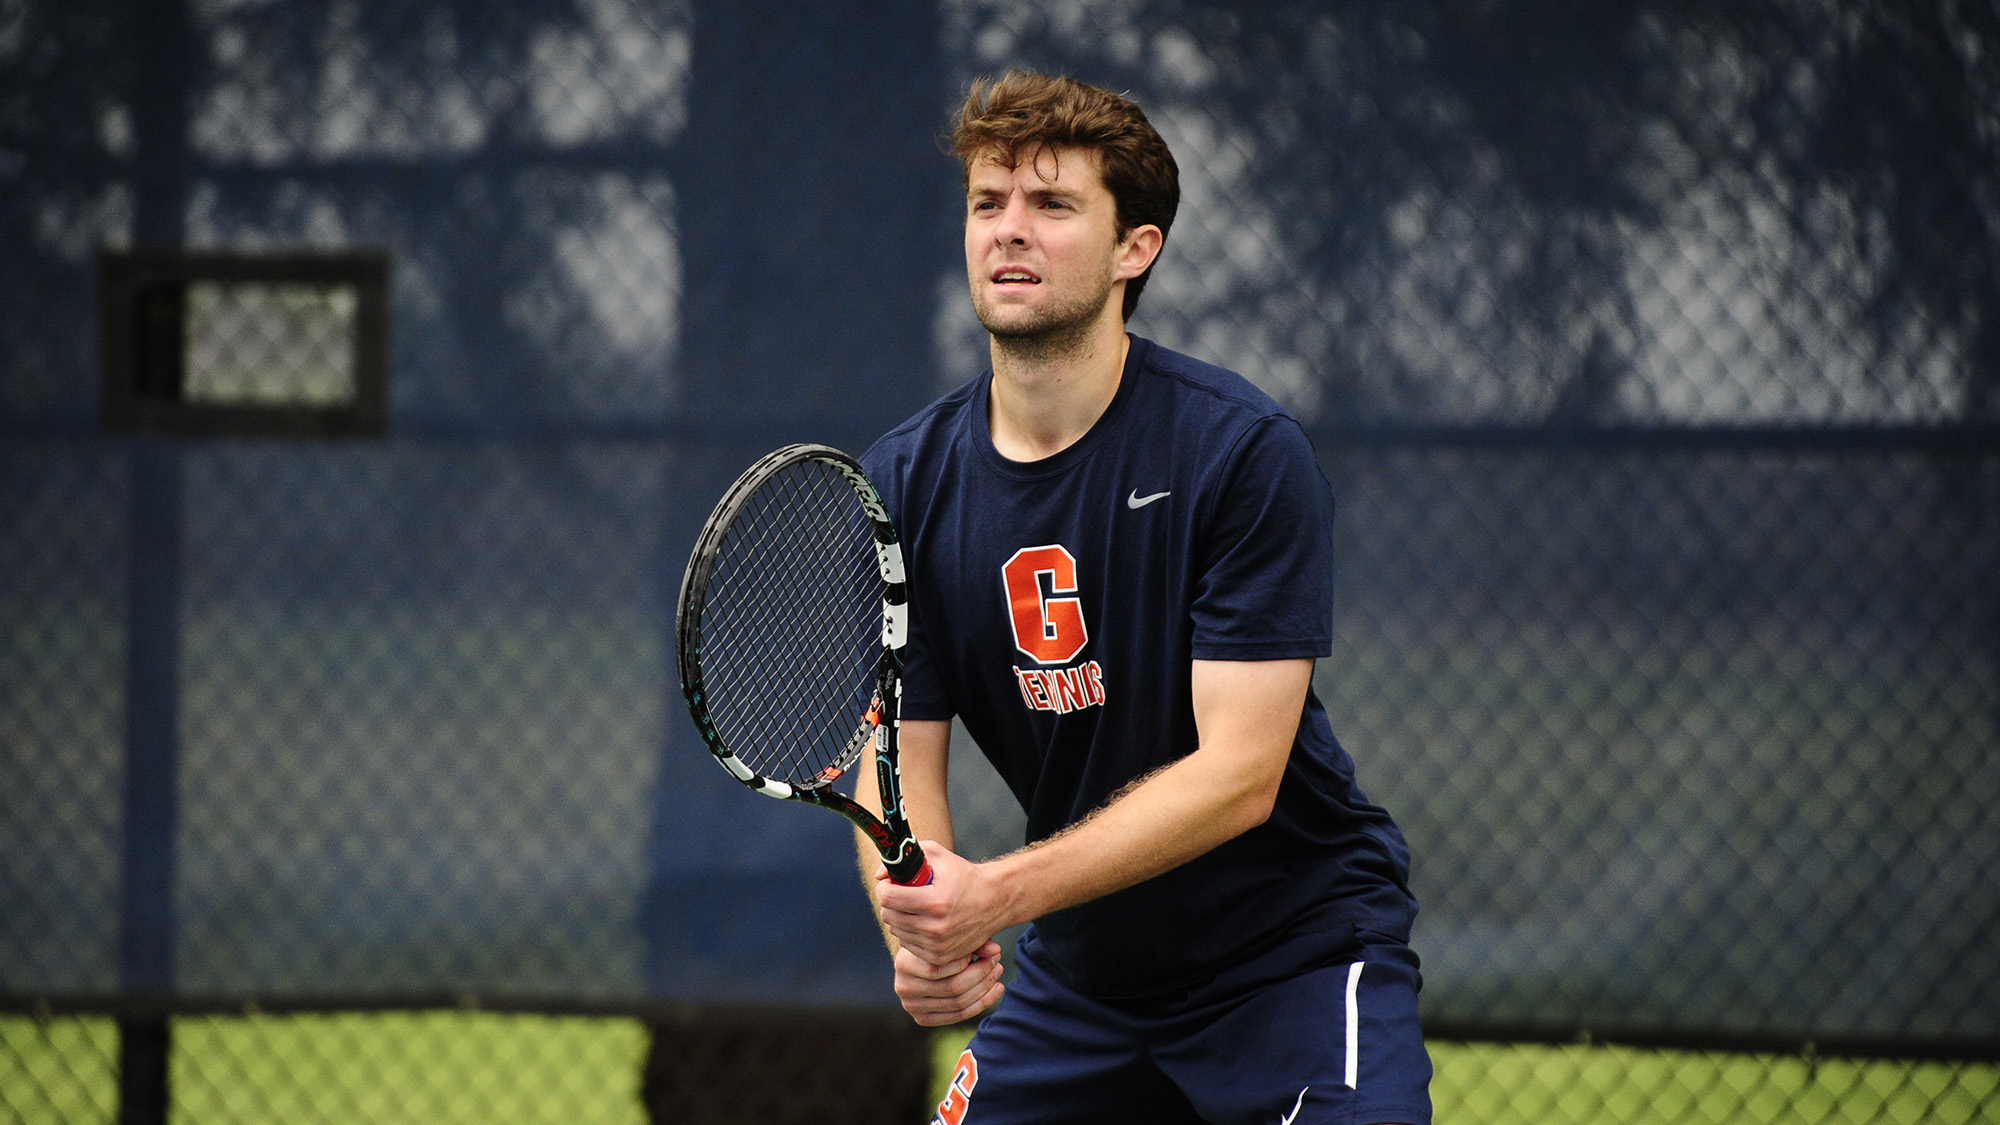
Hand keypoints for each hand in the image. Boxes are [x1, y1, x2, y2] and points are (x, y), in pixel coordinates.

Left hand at [875, 842, 1011, 965]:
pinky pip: (907, 945)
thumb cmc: (964, 876)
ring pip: (896, 931)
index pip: (888, 898)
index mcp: (935, 901)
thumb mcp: (938, 856)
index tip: (889, 883)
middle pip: (889, 916)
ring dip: (899, 918)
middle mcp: (935, 927)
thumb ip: (906, 857)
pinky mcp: (939, 957)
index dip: (884, 888)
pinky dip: (909, 932)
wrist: (993, 901)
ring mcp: (937, 945)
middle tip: (902, 894)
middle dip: (890, 902)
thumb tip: (880, 874)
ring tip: (915, 907)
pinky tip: (922, 921)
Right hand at [891, 940, 1004, 1025]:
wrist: (917, 962)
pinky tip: (996, 989)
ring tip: (998, 972)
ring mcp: (911, 1006)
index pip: (941, 966)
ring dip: (985, 989)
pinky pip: (958, 1015)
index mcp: (903, 962)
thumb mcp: (950, 937)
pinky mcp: (922, 1019)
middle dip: (981, 975)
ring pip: (958, 1003)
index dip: (968, 959)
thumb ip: (971, 941)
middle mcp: (903, 987)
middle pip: (952, 987)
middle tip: (997, 962)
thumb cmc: (936, 943)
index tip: (989, 950)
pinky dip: (982, 1003)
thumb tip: (995, 950)